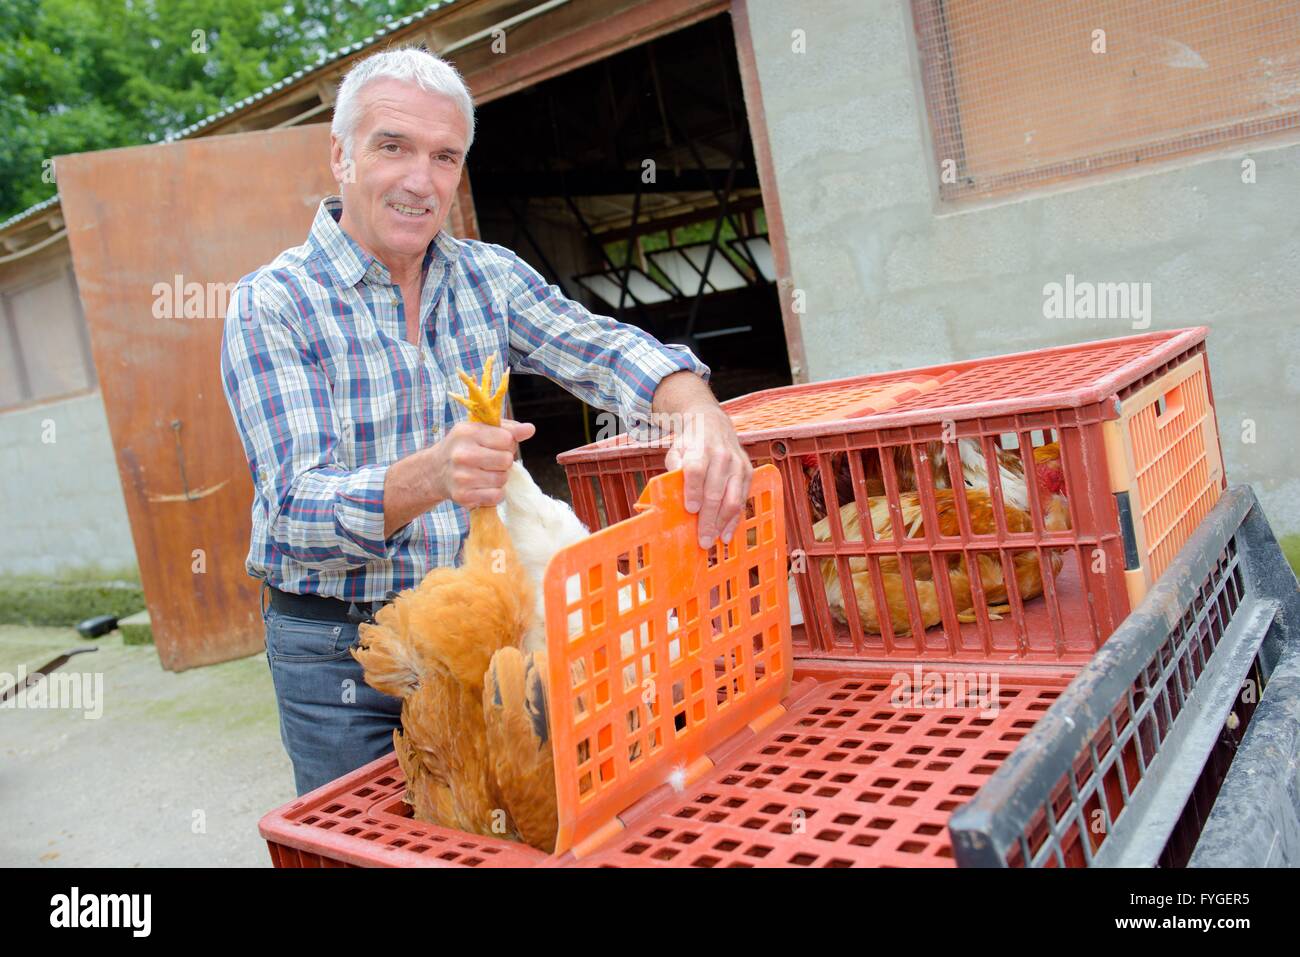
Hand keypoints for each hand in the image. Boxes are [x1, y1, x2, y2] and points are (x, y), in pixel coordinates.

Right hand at [430, 417, 534, 506]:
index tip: (497, 446)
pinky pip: (497, 496)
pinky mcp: (463, 496)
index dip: (508, 443)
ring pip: (503, 479)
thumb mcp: (481, 430)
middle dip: (504, 461)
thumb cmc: (465, 446)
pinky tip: (483, 486)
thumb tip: (530, 429)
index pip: (507, 439)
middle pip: (506, 460)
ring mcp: (461, 477)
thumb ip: (508, 429)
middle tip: (491, 461)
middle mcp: (462, 454)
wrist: (436, 470)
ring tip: (486, 473)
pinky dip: (495, 493)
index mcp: (467, 432)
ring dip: (500, 478)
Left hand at [663, 408, 752, 548]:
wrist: (713, 424)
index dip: (693, 491)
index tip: (690, 509)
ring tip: (714, 540)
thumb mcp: (676, 450)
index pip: (696, 471)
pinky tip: (727, 534)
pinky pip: (742, 500)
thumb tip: (671, 491)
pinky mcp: (748, 472)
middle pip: (715, 491)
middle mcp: (722, 457)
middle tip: (702, 540)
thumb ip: (674, 468)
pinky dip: (735, 520)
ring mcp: (737, 465)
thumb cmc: (691, 443)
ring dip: (723, 523)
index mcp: (700, 449)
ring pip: (732, 499)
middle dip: (709, 519)